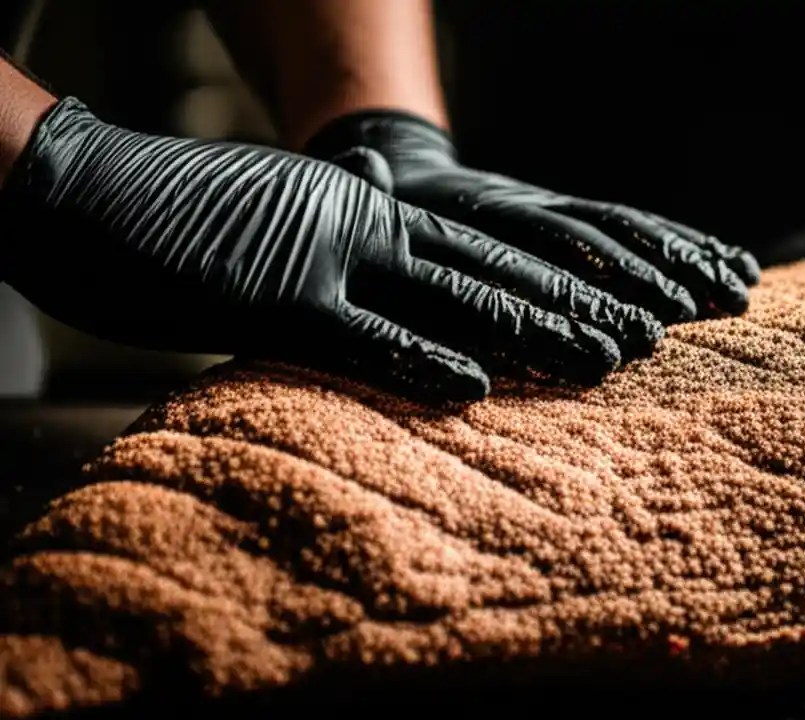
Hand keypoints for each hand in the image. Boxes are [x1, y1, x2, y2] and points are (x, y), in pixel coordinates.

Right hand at [0, 98, 664, 399]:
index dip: (554, 285)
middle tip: (647, 339)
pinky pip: (360, 335)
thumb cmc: (186, 214)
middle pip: (489, 276)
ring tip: (603, 361)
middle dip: (572, 309)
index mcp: (370, 219)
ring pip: (450, 301)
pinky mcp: (276, 294)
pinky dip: (418, 361)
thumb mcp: (283, 212)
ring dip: (529, 335)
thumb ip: (337, 215)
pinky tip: (477, 386)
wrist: (90, 190)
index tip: (615, 311)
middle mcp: (366, 232)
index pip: (481, 258)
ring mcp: (327, 259)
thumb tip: (368, 191)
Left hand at [302, 110, 760, 323]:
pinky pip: (638, 234)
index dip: (608, 278)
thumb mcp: (370, 197)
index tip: (651, 315)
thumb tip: (366, 160)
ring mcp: (564, 212)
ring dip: (690, 262)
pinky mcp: (577, 222)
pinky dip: (687, 250)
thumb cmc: (384, 207)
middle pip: (612, 237)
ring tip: (742, 291)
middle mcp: (541, 207)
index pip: (561, 240)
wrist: (405, 174)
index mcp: (495, 208)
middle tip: (714, 308)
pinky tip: (732, 269)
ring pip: (637, 233)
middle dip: (663, 275)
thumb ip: (373, 184)